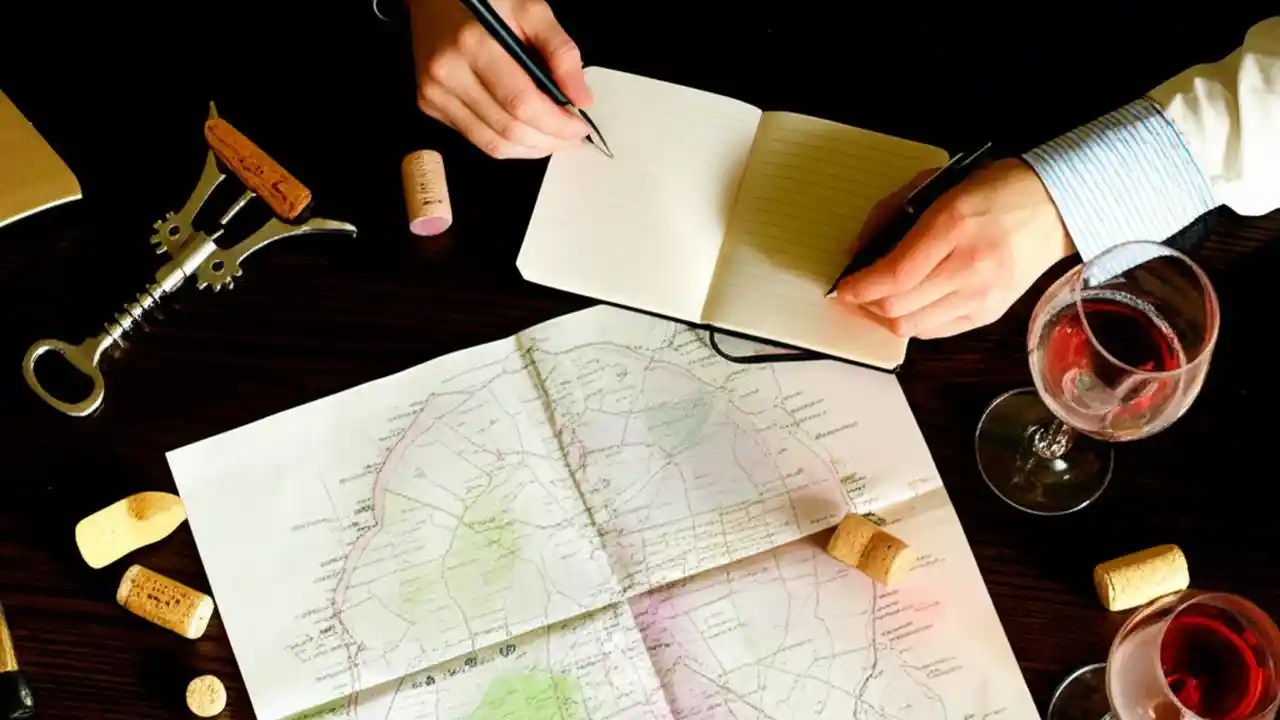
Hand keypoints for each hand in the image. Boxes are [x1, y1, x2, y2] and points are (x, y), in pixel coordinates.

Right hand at [409, 0, 591, 158]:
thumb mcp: (532, 10)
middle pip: (508, 129)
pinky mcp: (430, 105)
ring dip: (530, 149)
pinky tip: (527, 133)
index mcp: (474, 44)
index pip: (521, 102)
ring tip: (554, 139)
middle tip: (572, 137)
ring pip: (492, 144)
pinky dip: (508, 143)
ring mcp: (435, 93)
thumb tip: (582, 99)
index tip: (579, 128)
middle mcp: (448, 73)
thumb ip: (561, 53)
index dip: (556, 124)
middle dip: (548, 141)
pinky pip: (477, 139)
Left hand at [832, 158, 1074, 338]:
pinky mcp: (989, 313)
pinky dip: (914, 322)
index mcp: (953, 227)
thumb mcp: (937, 184)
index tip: (842, 286)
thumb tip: (857, 252)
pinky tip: (908, 305)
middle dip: (866, 305)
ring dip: (885, 317)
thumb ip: (890, 215)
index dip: (860, 287)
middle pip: (899, 307)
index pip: (894, 276)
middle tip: (854, 294)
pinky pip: (937, 331)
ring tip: (877, 301)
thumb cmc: (995, 189)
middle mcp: (969, 268)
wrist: (1054, 207)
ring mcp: (982, 296)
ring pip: (914, 326)